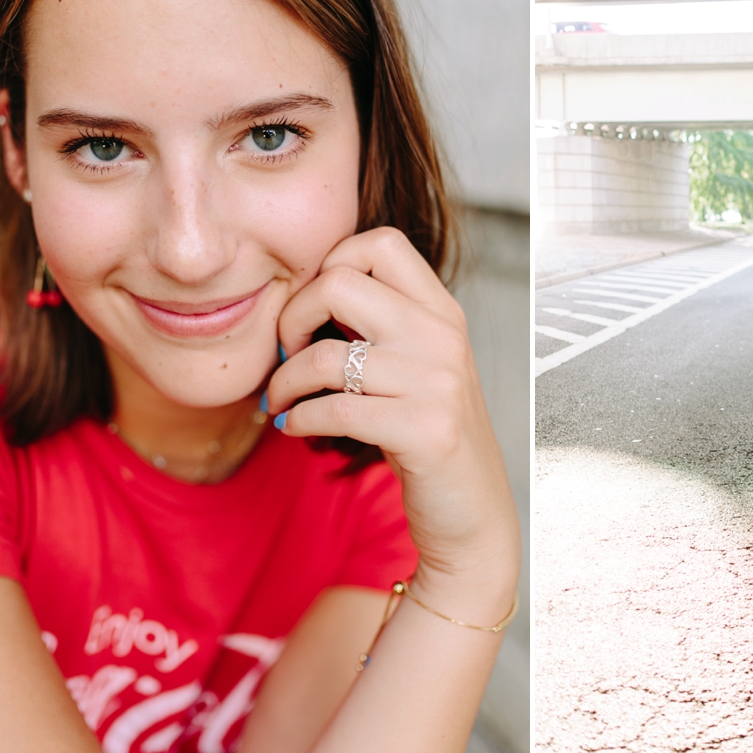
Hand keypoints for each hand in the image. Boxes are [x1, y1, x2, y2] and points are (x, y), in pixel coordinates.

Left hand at [263, 228, 519, 622]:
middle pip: (339, 282)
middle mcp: (444, 336)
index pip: (380, 242)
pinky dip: (299, 418)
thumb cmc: (429, 434)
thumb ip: (382, 324)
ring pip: (325, 355)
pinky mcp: (424, 430)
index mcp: (443, 310)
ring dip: (284, 381)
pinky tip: (295, 428)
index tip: (315, 311)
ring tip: (280, 400)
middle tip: (286, 352)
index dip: (330, 264)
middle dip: (292, 317)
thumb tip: (305, 294)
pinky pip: (333, 410)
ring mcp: (437, 382)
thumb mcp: (420, 364)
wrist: (473, 511)